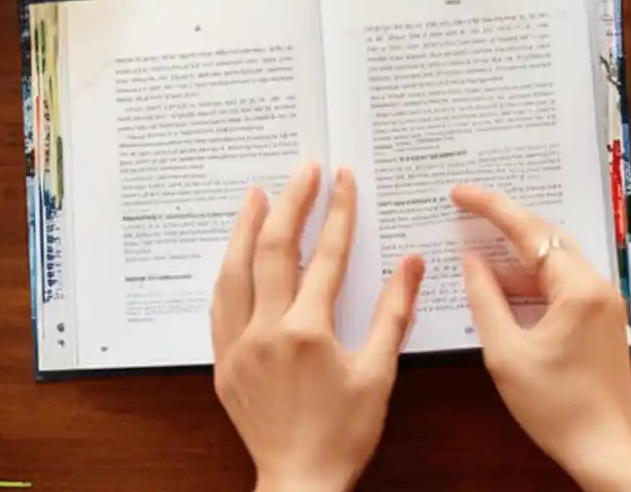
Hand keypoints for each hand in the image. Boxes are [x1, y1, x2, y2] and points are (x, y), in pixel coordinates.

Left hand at [212, 163, 425, 491]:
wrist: (299, 483)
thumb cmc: (344, 435)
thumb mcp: (378, 374)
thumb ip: (394, 313)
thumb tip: (411, 264)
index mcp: (307, 332)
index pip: (325, 256)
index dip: (337, 212)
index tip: (343, 179)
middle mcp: (265, 331)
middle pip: (274, 249)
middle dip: (291, 203)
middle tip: (304, 170)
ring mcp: (238, 345)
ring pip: (235, 271)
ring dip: (246, 228)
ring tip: (257, 194)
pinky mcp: (222, 362)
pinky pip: (220, 304)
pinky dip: (229, 271)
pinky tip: (235, 254)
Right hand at [453, 185, 630, 491]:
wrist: (604, 449)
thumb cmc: (555, 407)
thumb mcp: (506, 352)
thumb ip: (485, 299)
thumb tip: (471, 261)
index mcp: (578, 288)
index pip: (529, 231)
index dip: (491, 207)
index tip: (460, 192)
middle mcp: (598, 286)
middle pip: (546, 236)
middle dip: (504, 220)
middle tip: (465, 206)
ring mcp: (604, 302)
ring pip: (554, 260)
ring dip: (516, 253)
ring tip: (476, 241)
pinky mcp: (601, 319)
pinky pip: (562, 283)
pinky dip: (530, 279)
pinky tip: (502, 284)